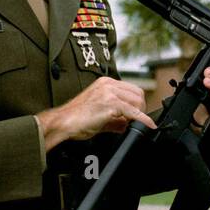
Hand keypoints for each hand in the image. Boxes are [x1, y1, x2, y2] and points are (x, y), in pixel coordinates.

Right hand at [36, 77, 156, 150]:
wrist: (62, 123)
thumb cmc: (75, 119)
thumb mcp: (99, 114)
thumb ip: (115, 117)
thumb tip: (128, 124)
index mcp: (105, 83)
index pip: (131, 89)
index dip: (136, 104)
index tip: (135, 116)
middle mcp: (108, 84)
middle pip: (138, 94)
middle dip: (140, 109)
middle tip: (134, 122)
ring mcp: (109, 93)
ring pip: (138, 102)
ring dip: (139, 114)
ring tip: (130, 124)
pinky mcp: (111, 104)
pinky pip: (134, 112)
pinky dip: (143, 120)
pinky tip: (147, 126)